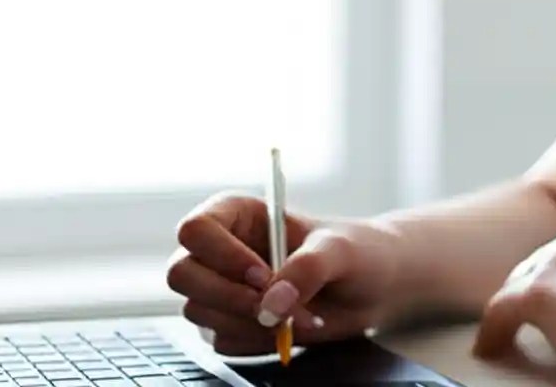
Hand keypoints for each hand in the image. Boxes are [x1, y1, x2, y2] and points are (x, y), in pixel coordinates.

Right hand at [167, 192, 403, 355]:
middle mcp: (220, 248)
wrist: (373, 289)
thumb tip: (272, 304)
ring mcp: (220, 287)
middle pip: (182, 274)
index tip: (264, 275)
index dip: (223, 256)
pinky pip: (221, 341)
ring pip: (198, 311)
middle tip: (276, 307)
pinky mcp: (229, 322)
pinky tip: (288, 329)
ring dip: (249, 323)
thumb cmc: (357, 253)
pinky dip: (255, 342)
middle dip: (230, 297)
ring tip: (298, 316)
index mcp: (237, 214)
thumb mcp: (341, 251)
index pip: (196, 229)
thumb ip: (307, 269)